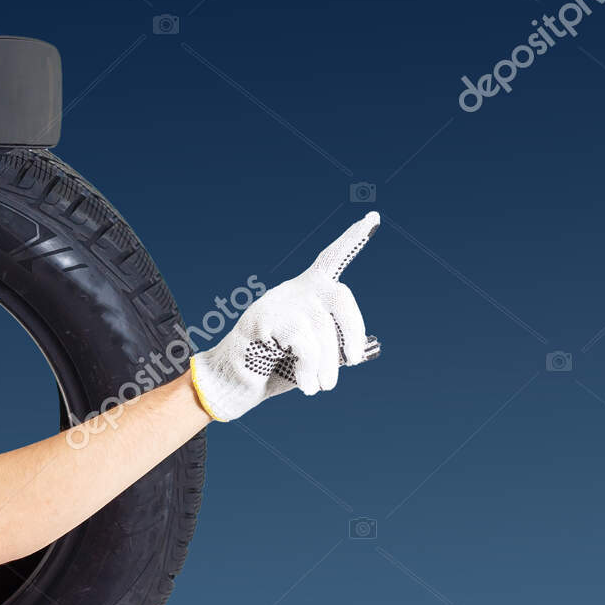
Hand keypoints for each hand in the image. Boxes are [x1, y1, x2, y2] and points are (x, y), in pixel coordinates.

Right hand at [188, 210, 380, 421]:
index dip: (353, 239)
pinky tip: (305, 384)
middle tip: (352, 362)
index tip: (373, 217)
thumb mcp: (313, 359)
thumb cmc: (274, 370)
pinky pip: (303, 342)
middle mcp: (293, 291)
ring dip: (326, 365)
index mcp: (307, 293)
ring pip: (321, 327)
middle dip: (353, 330)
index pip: (332, 259)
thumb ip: (334, 349)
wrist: (231, 386)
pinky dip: (309, 368)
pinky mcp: (262, 320)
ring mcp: (276, 303)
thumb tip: (360, 350)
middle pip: (340, 296)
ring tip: (320, 388)